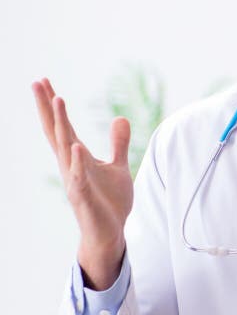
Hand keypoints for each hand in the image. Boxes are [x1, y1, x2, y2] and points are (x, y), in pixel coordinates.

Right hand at [32, 78, 132, 289]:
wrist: (110, 233)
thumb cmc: (109, 201)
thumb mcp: (118, 167)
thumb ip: (118, 143)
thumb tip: (120, 118)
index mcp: (77, 158)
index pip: (62, 126)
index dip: (53, 105)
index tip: (44, 81)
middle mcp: (71, 166)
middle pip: (57, 131)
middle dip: (48, 107)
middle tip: (38, 82)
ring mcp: (75, 181)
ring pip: (65, 148)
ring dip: (61, 125)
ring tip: (57, 100)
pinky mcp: (84, 197)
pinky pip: (79, 177)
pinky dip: (78, 162)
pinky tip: (77, 146)